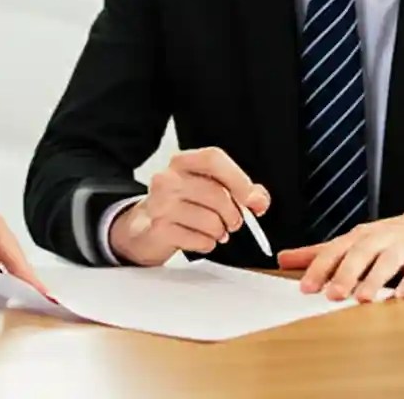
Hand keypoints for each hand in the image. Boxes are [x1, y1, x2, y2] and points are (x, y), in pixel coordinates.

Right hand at [108, 148, 269, 265]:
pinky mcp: (158, 229)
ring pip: (211, 221)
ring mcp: (160, 204)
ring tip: (213, 232)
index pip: (213, 159)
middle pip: (217, 194)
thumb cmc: (182, 206)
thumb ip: (241, 191)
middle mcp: (167, 179)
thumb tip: (259, 200)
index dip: (238, 179)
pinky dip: (206, 244)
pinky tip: (198, 239)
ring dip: (220, 232)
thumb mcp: (210, 191)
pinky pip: (199, 240)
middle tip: (233, 223)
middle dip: (233, 215)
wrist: (144, 228)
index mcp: (182, 163)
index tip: (252, 200)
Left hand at [277, 207, 403, 302]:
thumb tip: (282, 259)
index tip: (306, 288)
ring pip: (388, 262)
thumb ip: (318, 253)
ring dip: (375, 280)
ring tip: (363, 298)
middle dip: (345, 274)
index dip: (320, 268)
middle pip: (360, 254)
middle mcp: (379, 240)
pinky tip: (403, 295)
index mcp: (358, 237)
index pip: (334, 251)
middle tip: (332, 295)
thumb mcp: (351, 242)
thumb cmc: (386, 238)